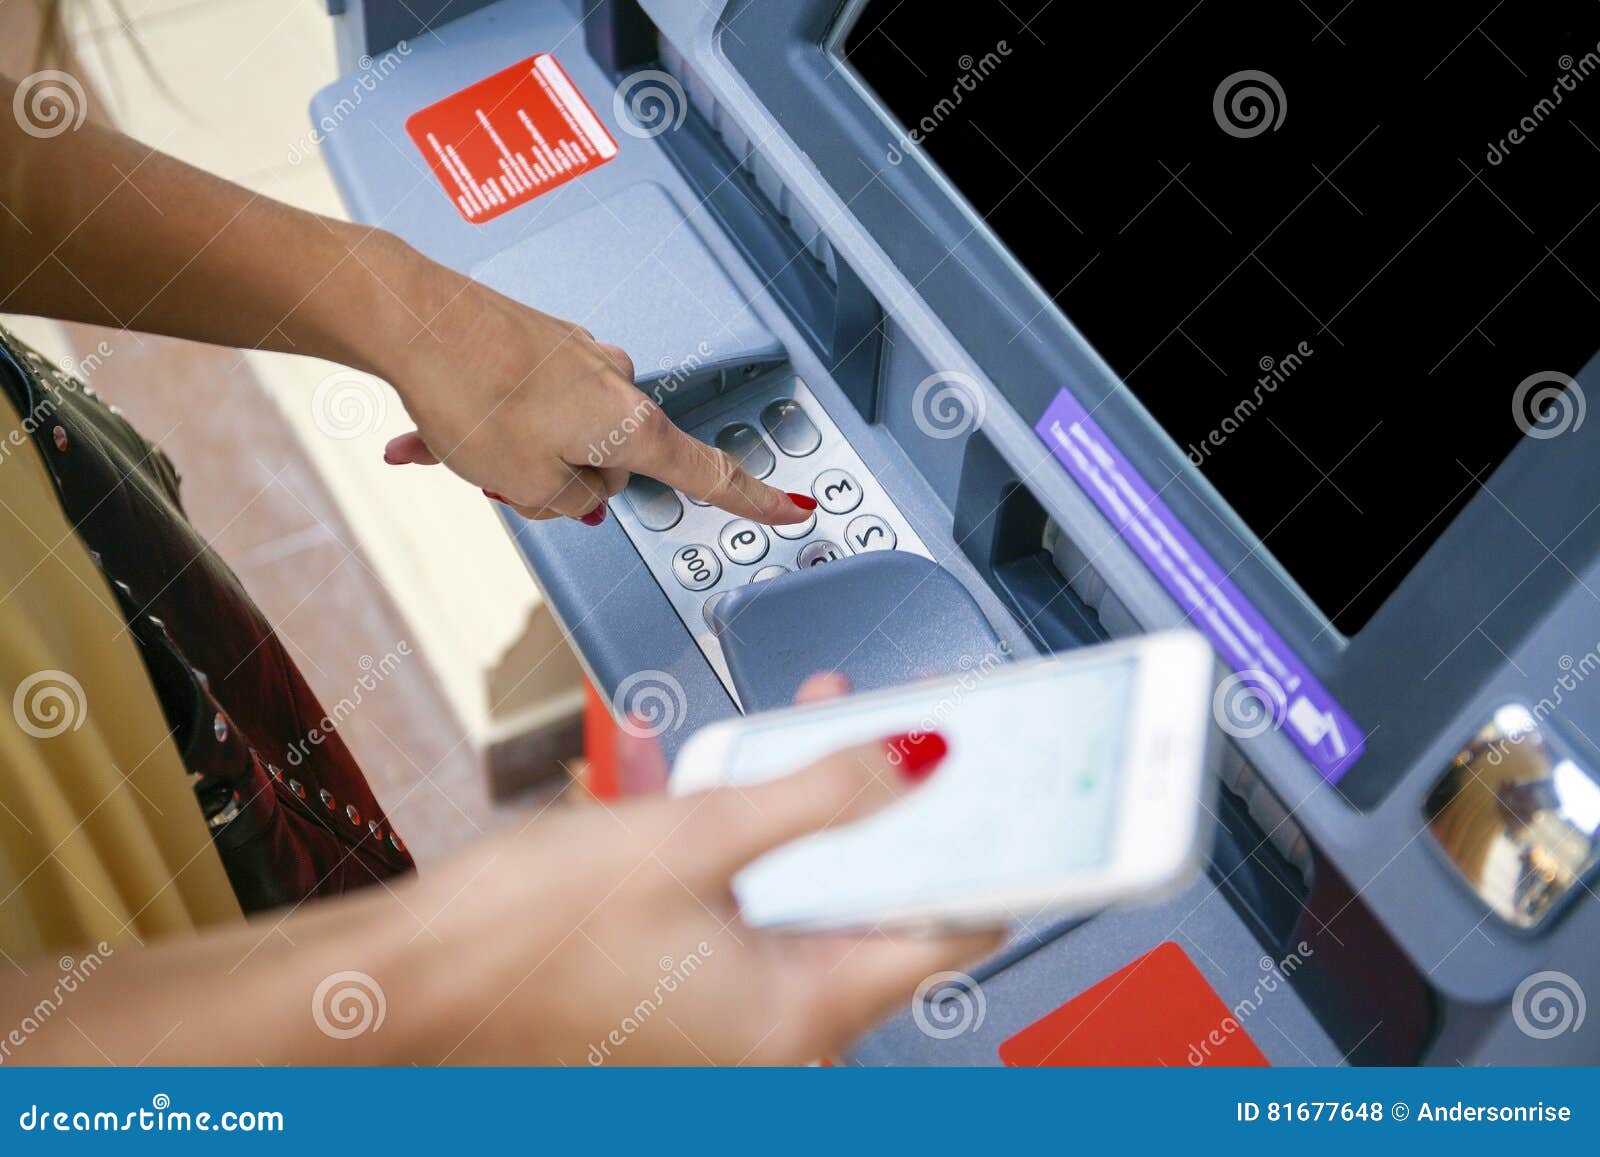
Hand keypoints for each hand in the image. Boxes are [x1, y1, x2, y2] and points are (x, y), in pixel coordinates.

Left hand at [367, 245, 816, 525]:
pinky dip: (486, 426)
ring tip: (448, 448)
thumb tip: (580, 490)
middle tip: (497, 481)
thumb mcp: (528, 487)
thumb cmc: (471, 395)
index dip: (754, 500)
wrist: (410, 317)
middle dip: (557, 482)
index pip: (708, 475)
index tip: (794, 510)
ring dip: (508, 454)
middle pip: (609, 462)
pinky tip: (432, 431)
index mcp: (630, 425)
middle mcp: (615, 383)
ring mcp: (577, 357)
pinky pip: (523, 406)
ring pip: (556, 436)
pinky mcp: (539, 343)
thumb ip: (572, 503)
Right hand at [432, 714, 998, 1064]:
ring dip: (830, 811)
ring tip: (833, 726)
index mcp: (799, 1010)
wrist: (417, 980)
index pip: (950, 928)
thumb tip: (920, 758)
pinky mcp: (703, 981)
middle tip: (924, 729)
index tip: (1031, 789)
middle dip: (904, 807)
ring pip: (823, 893)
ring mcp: (740, 1006)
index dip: (996, 850)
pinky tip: (758, 772)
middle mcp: (781, 1024)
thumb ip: (818, 795)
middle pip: (887, 902)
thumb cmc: (527, 934)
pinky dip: (772, 840)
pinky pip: (765, 902)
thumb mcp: (692, 836)